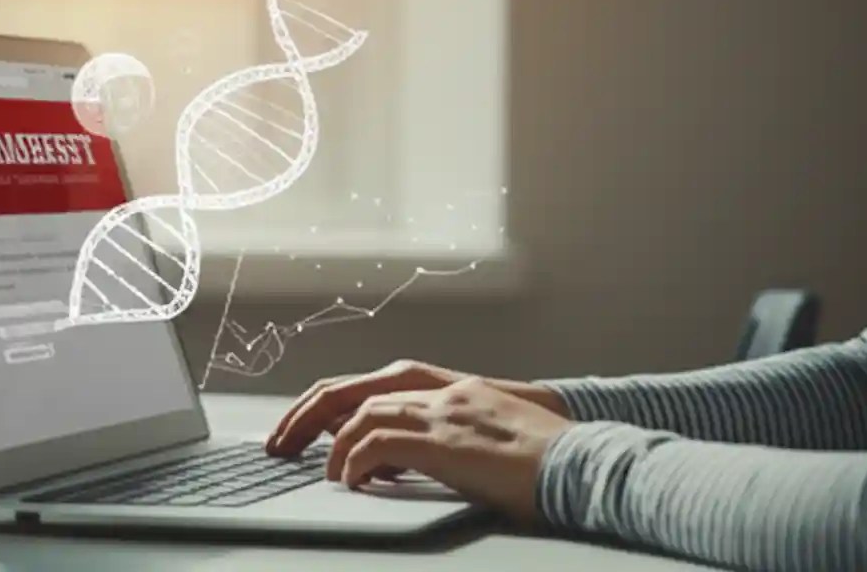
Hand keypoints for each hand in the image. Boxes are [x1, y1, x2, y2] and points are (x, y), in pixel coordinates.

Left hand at [266, 359, 568, 456]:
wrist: (586, 463)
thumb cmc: (546, 461)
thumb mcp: (488, 440)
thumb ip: (443, 440)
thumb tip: (393, 462)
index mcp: (451, 389)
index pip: (372, 385)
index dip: (330, 405)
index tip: (303, 429)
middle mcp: (442, 392)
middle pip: (353, 390)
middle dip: (309, 414)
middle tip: (281, 443)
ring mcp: (445, 412)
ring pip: (361, 413)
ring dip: (330, 443)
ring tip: (320, 471)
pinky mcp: (446, 442)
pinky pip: (378, 443)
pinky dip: (354, 460)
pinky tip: (351, 480)